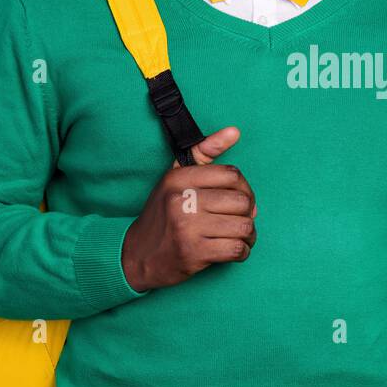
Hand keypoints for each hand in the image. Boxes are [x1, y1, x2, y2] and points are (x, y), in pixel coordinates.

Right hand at [121, 126, 256, 292]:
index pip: (232, 175)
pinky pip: (236, 249)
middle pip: (242, 202)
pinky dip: (243, 251)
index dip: (245, 189)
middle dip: (248, 214)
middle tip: (241, 221)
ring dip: (248, 235)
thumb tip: (235, 131)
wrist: (138, 255)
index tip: (240, 200)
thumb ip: (205, 152)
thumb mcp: (177, 178)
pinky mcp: (193, 253)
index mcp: (179, 178)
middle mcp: (181, 200)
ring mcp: (186, 227)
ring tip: (241, 237)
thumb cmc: (164, 215)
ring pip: (243, 226)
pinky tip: (235, 250)